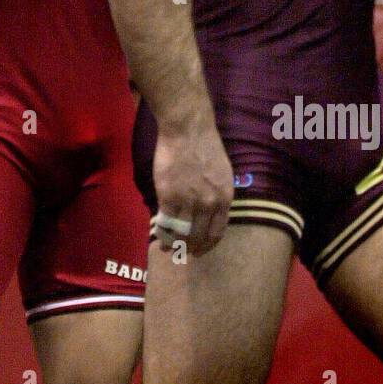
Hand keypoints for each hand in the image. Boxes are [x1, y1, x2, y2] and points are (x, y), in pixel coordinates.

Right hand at [152, 126, 233, 255]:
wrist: (187, 130)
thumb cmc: (206, 147)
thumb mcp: (222, 174)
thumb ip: (217, 195)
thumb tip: (210, 213)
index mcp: (224, 198)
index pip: (217, 232)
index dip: (207, 245)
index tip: (200, 250)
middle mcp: (208, 204)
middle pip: (198, 236)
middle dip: (190, 248)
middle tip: (183, 253)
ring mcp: (188, 201)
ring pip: (181, 233)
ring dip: (173, 244)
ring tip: (167, 248)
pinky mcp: (168, 196)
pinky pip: (165, 220)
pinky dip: (161, 230)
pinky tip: (157, 232)